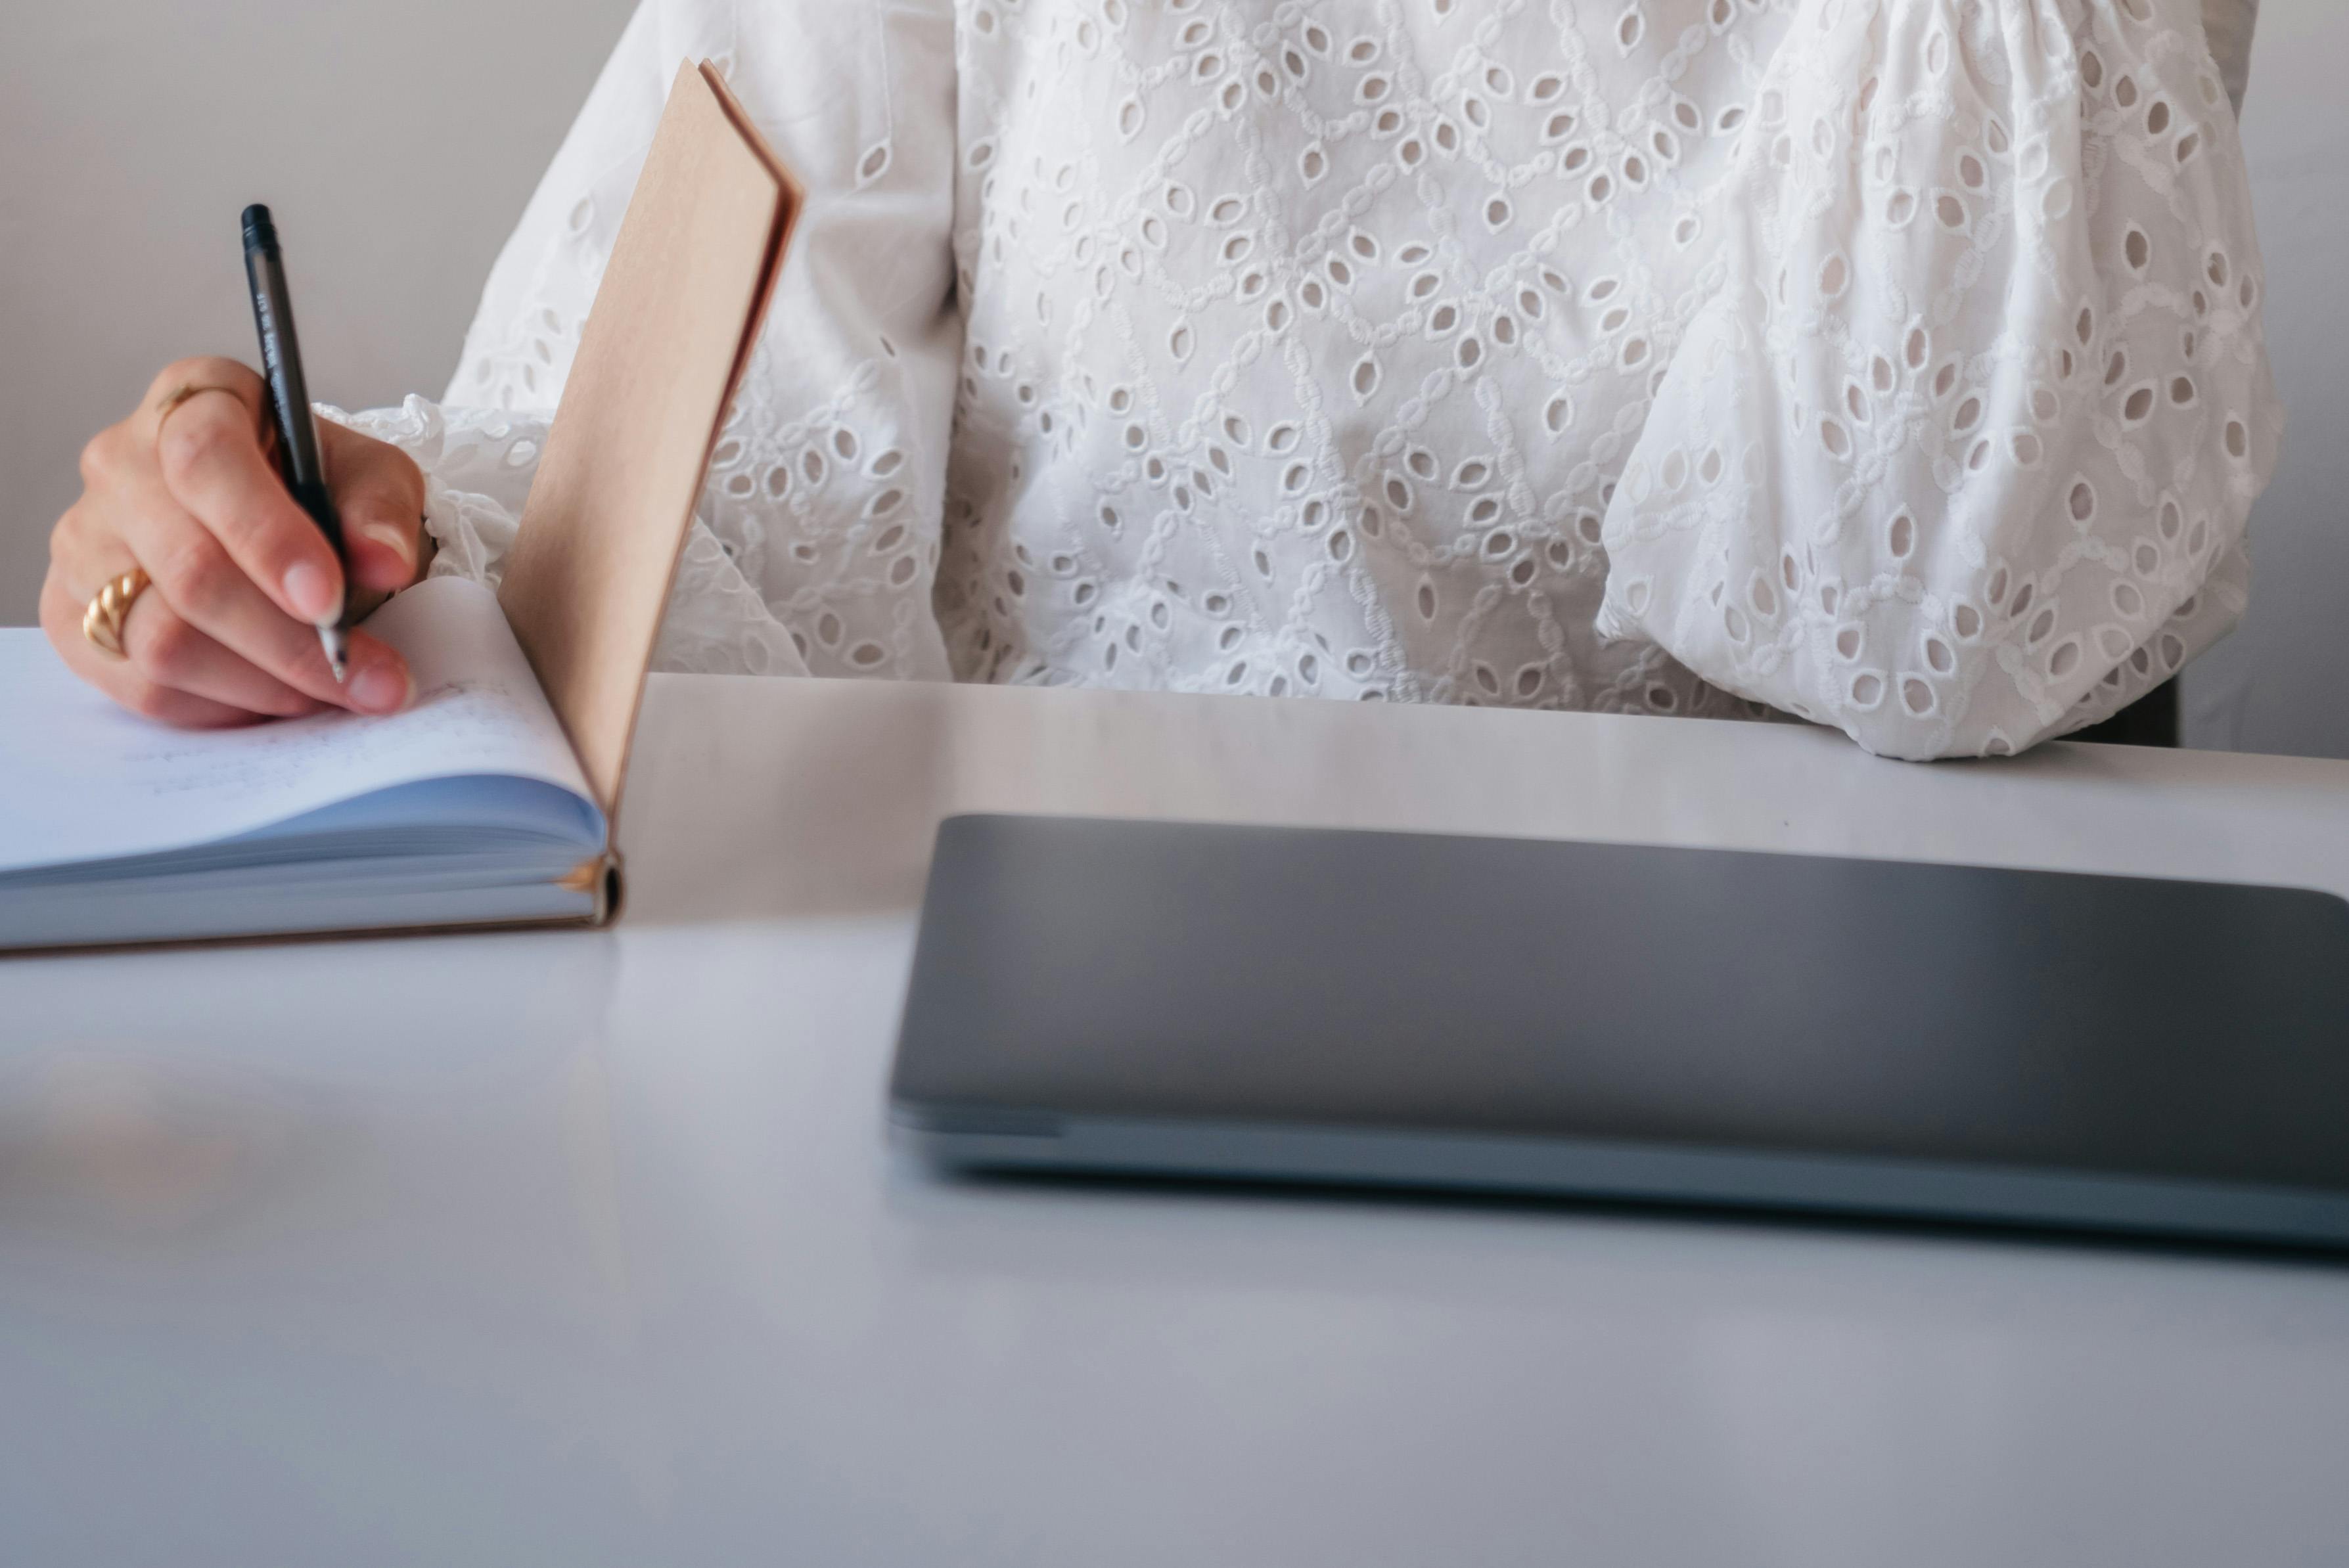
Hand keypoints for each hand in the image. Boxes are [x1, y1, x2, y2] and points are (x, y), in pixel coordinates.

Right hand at [42, 357, 428, 727]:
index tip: (328, 600)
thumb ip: (381, 510)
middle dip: (291, 641)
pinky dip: (224, 706)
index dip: (267, 538)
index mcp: (193, 402)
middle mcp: (119, 464)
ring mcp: (86, 543)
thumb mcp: (372, 477)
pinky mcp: (72, 616)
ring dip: (266, 683)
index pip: (205, 461)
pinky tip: (277, 695)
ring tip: (336, 690)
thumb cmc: (322, 490)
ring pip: (163, 639)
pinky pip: (143, 686)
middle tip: (368, 679)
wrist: (281, 528)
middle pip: (189, 568)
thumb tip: (384, 561)